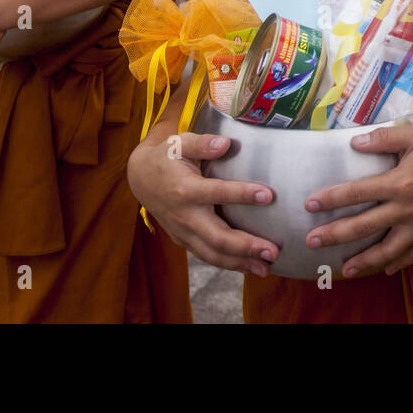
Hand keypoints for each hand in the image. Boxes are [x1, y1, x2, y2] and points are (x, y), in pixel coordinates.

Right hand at [126, 128, 278, 274]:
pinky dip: (229, 265)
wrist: (140, 179)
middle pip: (216, 237)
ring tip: (267, 268)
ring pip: (212, 253)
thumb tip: (224, 143)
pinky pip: (207, 256)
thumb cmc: (166, 158)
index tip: (268, 195)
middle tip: (273, 251)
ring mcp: (183, 231)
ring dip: (241, 263)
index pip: (216, 193)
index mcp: (184, 189)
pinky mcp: (184, 240)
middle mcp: (184, 215)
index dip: (242, 194)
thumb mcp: (180, 143)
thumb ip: (202, 144)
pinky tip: (250, 267)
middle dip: (246, 246)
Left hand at [304, 125, 412, 277]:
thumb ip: (382, 139)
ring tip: (345, 270)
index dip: (330, 199)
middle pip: (363, 227)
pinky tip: (385, 269)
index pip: (356, 194)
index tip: (309, 205)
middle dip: (335, 235)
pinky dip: (398, 263)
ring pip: (388, 250)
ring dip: (364, 261)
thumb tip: (354, 143)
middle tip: (312, 243)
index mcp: (399, 183)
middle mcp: (407, 208)